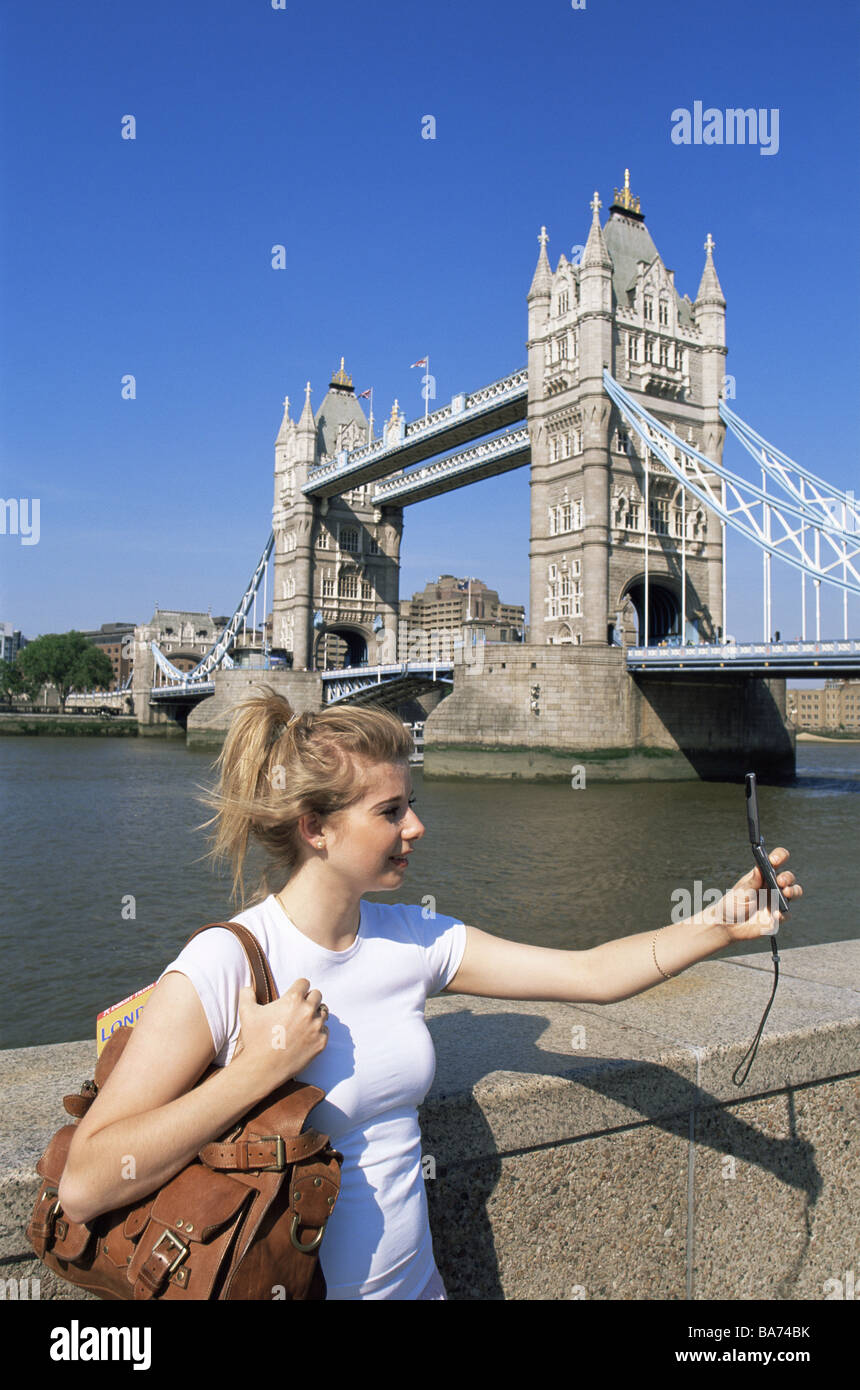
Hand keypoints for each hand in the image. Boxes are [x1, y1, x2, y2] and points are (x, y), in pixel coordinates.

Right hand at [231, 978, 328, 1094]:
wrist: (263, 1068)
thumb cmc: (255, 1039)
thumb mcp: (246, 1012)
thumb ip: (246, 994)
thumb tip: (248, 988)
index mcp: (293, 999)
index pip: (304, 983)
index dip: (298, 988)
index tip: (295, 994)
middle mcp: (308, 1010)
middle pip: (317, 995)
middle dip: (308, 999)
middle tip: (299, 1008)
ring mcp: (316, 1027)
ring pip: (324, 1012)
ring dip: (315, 1014)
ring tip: (304, 1021)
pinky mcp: (321, 1042)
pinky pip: (325, 1030)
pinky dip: (318, 1031)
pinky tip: (307, 1036)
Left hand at [701, 847, 801, 941]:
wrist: (729, 926)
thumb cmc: (733, 904)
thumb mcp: (740, 892)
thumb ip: (751, 883)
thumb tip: (759, 868)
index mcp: (763, 875)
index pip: (776, 860)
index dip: (779, 856)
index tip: (774, 860)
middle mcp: (773, 886)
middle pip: (788, 876)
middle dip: (787, 877)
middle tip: (780, 881)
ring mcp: (777, 901)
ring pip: (794, 892)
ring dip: (793, 891)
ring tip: (785, 893)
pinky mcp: (778, 916)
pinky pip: (787, 914)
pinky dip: (784, 913)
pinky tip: (776, 915)